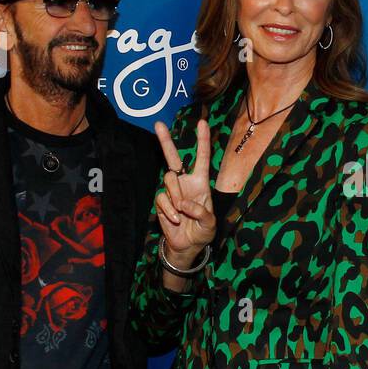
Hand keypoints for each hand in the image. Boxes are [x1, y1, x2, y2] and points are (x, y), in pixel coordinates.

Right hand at [152, 119, 215, 261]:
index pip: (202, 158)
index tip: (202, 123)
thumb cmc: (203, 231)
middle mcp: (185, 183)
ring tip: (182, 212)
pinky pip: (161, 198)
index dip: (202, 141)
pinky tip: (175, 219)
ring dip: (176, 196)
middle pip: (173, 158)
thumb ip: (201, 212)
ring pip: (168, 180)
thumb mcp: (209, 224)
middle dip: (165, 141)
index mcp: (201, 183)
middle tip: (158, 124)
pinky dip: (169, 210)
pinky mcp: (161, 201)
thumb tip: (183, 204)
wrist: (187, 246)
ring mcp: (172, 191)